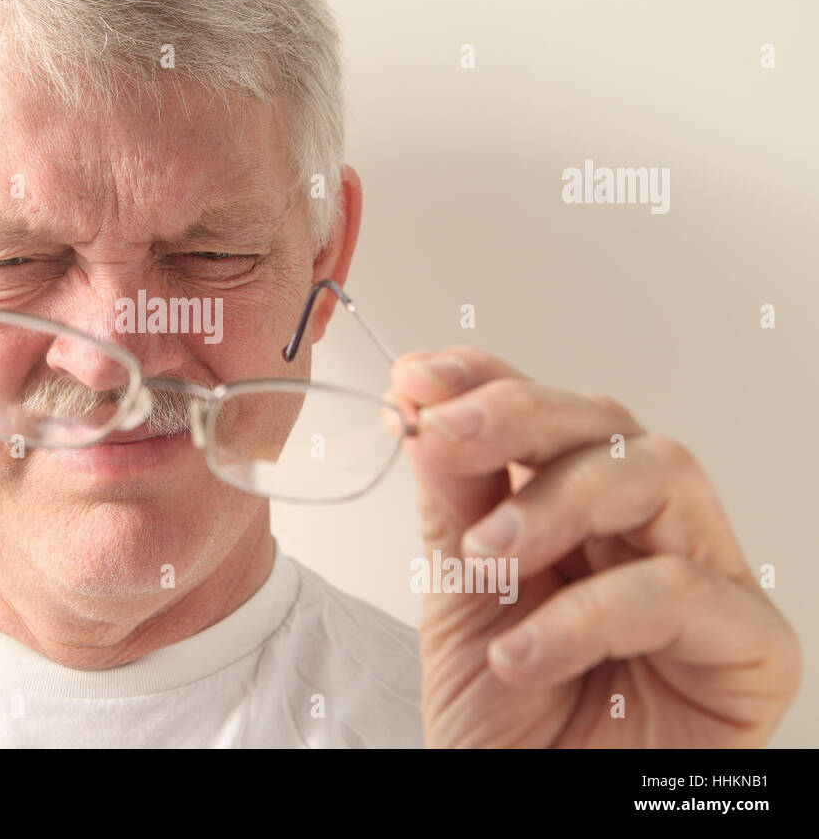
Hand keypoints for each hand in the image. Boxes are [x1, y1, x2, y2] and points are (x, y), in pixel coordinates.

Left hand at [391, 347, 801, 746]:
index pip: (551, 417)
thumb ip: (454, 502)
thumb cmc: (503, 725)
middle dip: (519, 417)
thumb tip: (424, 403)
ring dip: (557, 501)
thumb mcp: (459, 596)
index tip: (419, 374)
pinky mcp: (749, 647)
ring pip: (660, 473)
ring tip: (486, 556)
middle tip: (442, 433)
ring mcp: (705, 581)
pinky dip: (591, 612)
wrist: (526, 815)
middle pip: (610, 427)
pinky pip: (684, 588)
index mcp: (576, 515)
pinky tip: (525, 652)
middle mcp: (647, 534)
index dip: (491, 378)